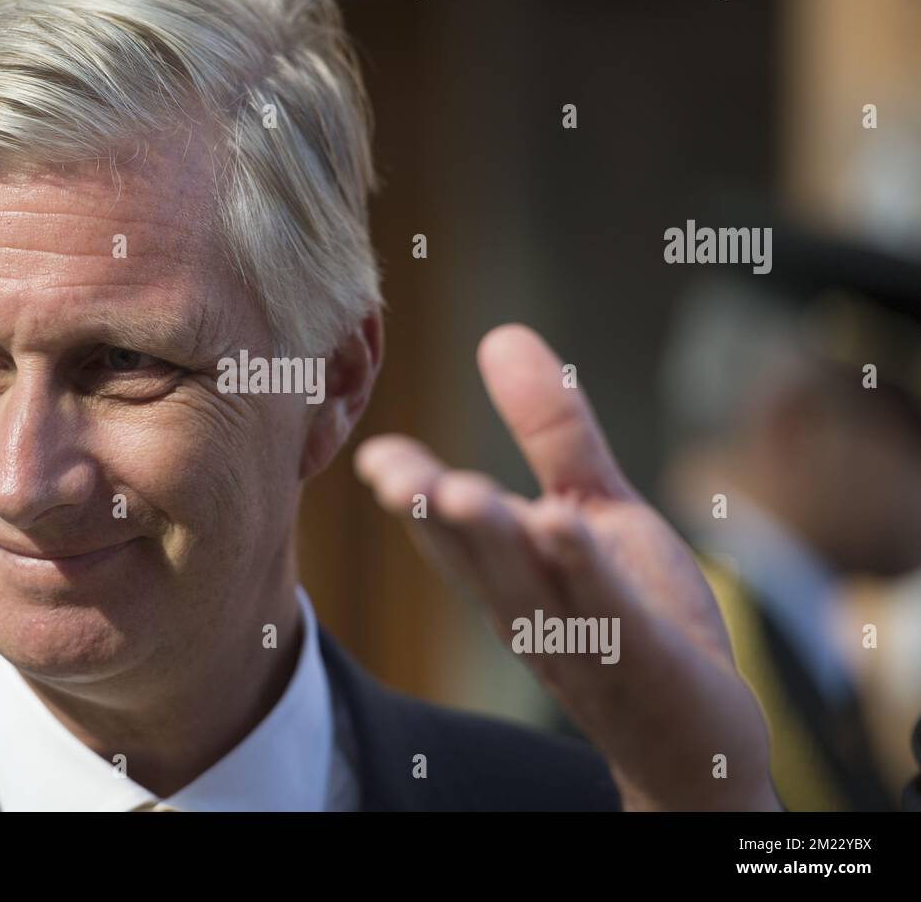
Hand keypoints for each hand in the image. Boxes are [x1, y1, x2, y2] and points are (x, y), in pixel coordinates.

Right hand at [354, 323, 780, 810]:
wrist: (692, 732)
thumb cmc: (630, 614)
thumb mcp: (592, 506)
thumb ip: (549, 430)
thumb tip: (501, 334)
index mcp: (508, 573)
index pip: (447, 532)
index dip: (410, 495)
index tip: (375, 456)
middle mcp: (529, 608)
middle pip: (473, 556)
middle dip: (431, 513)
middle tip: (391, 474)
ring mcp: (583, 636)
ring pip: (527, 583)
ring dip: (491, 539)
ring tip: (458, 491)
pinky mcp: (644, 654)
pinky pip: (607, 610)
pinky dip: (583, 571)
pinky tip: (562, 527)